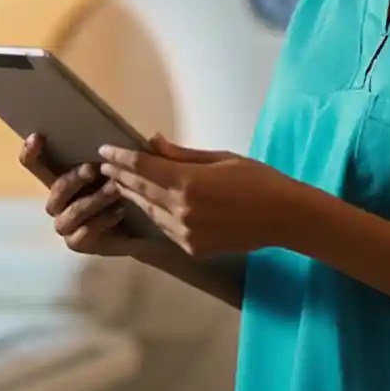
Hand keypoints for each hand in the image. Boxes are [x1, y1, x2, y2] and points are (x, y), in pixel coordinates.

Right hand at [19, 134, 155, 257]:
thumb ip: (142, 154)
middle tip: (93, 169)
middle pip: (53, 188)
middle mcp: (59, 201)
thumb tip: (154, 138)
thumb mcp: (136, 169)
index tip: (38, 137)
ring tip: (115, 190)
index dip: (31, 152)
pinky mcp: (78, 243)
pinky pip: (82, 234)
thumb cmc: (133, 191)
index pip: (35, 164)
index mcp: (63, 177)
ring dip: (92, 200)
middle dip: (73, 178)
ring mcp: (66, 223)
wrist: (148, 228)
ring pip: (69, 213)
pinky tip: (119, 212)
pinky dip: (101, 221)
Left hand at [97, 135, 306, 258]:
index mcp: (188, 183)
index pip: (142, 168)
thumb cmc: (258, 180)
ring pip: (149, 211)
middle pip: (140, 190)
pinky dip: (154, 214)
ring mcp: (186, 233)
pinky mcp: (192, 248)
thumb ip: (182, 154)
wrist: (284, 218)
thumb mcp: (221, 158)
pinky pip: (165, 228)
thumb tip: (151, 142)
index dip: (120, 158)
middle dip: (121, 176)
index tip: (104, 150)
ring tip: (121, 183)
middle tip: (105, 165)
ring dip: (134, 196)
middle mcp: (181, 210)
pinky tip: (149, 204)